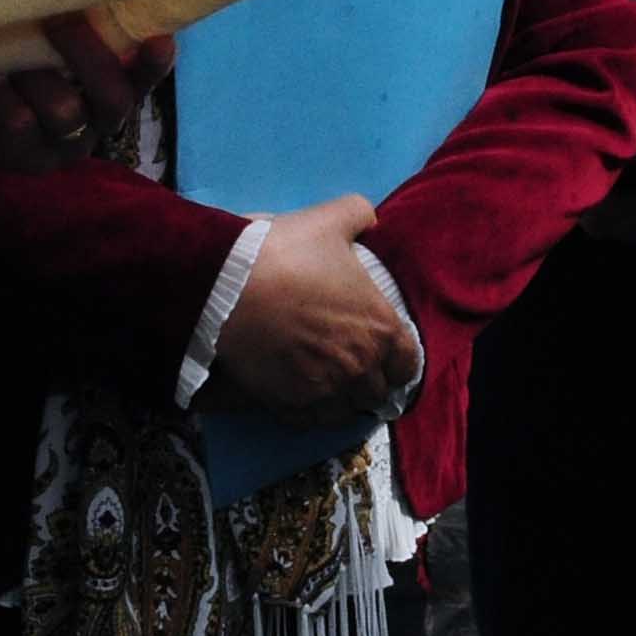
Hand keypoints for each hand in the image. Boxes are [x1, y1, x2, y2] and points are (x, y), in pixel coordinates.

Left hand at [0, 13, 175, 174]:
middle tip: (57, 19)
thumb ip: (71, 11)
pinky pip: (14, 123)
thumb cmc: (14, 50)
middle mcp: (92, 123)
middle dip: (86, 55)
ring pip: (64, 112)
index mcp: (110, 89)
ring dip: (34, 77)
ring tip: (8, 57)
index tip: (159, 38)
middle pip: (114, 100)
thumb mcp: (43, 31)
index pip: (145, 79)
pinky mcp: (16, 156)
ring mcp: (57, 144)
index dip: (154, 63)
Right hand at [207, 195, 419, 425]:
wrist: (228, 285)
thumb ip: (360, 215)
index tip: (388, 354)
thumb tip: (370, 220)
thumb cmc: (286, 252)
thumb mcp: (331, 219)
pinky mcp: (289, 403)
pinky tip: (306, 395)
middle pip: (377, 390)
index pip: (408, 363)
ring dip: (345, 399)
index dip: (400, 359)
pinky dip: (314, 412)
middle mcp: (359, 366)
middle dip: (371, 379)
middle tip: (356, 366)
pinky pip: (313, 421)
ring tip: (332, 384)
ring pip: (347, 411)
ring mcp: (324, 389)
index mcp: (380, 327)